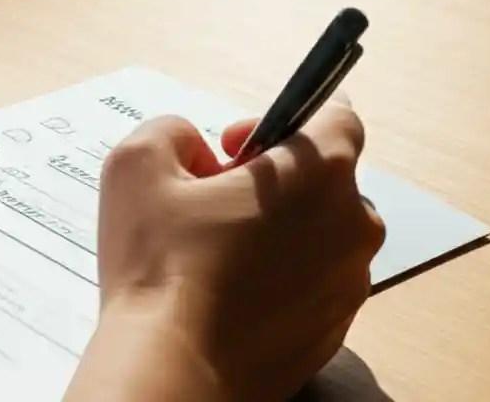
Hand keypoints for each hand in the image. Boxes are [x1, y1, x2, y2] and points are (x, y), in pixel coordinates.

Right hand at [65, 99, 384, 400]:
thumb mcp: (137, 165)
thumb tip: (190, 145)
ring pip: (315, 235)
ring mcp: (348, 285)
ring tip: (208, 254)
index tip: (233, 147)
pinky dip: (273, 280)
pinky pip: (308, 285)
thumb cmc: (161, 269)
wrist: (176, 374)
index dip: (277, 120)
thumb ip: (170, 130)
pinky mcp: (333, 331)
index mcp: (318, 174)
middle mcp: (352, 226)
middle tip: (208, 202)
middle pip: (321, 180)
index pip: (334, 114)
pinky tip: (221, 293)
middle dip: (268, 180)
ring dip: (271, 232)